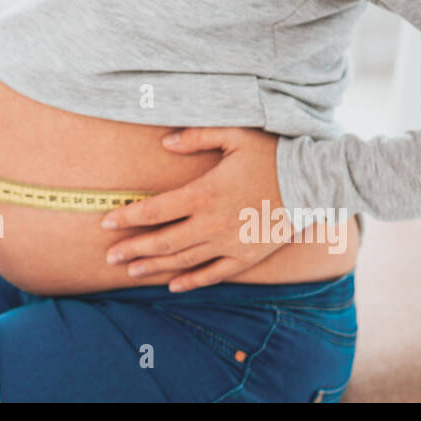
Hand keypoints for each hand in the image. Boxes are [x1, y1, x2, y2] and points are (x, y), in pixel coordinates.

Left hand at [100, 126, 287, 290]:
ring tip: (131, 271)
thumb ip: (197, 136)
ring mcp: (230, 244)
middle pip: (162, 241)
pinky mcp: (247, 257)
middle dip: (132, 249)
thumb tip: (166, 141)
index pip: (154, 210)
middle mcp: (212, 223)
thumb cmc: (273, 154)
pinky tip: (173, 286)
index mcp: (204, 193)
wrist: (314, 183)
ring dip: (154, 267)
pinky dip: (192, 281)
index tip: (105, 223)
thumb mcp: (235, 135)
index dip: (127, 217)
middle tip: (108, 257)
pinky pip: (214, 275)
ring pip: (183, 260)